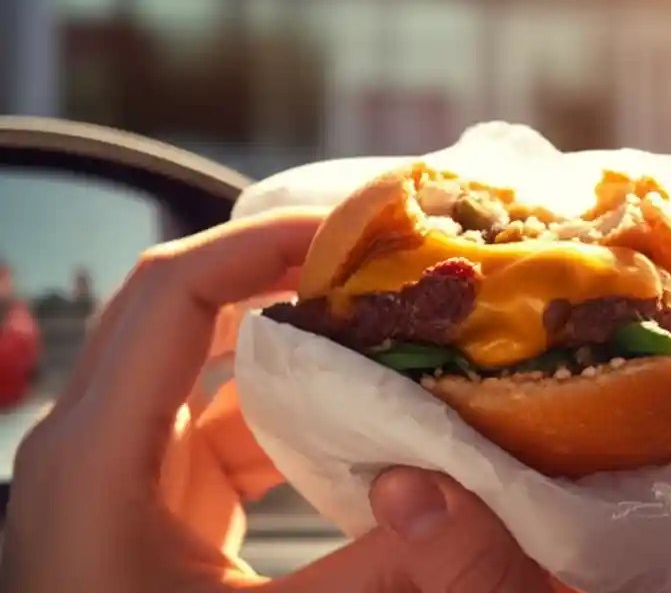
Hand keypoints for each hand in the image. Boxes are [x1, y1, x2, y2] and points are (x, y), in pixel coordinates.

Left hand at [0, 211, 553, 592]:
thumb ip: (372, 571)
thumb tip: (459, 492)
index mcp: (95, 461)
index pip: (171, 297)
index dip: (258, 242)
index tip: (350, 231)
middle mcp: (91, 446)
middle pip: (182, 309)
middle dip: (282, 271)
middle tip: (377, 260)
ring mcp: (115, 469)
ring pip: (202, 362)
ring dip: (291, 338)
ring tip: (381, 320)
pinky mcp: (148, 497)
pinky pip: (217, 419)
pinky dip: (286, 405)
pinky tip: (358, 413)